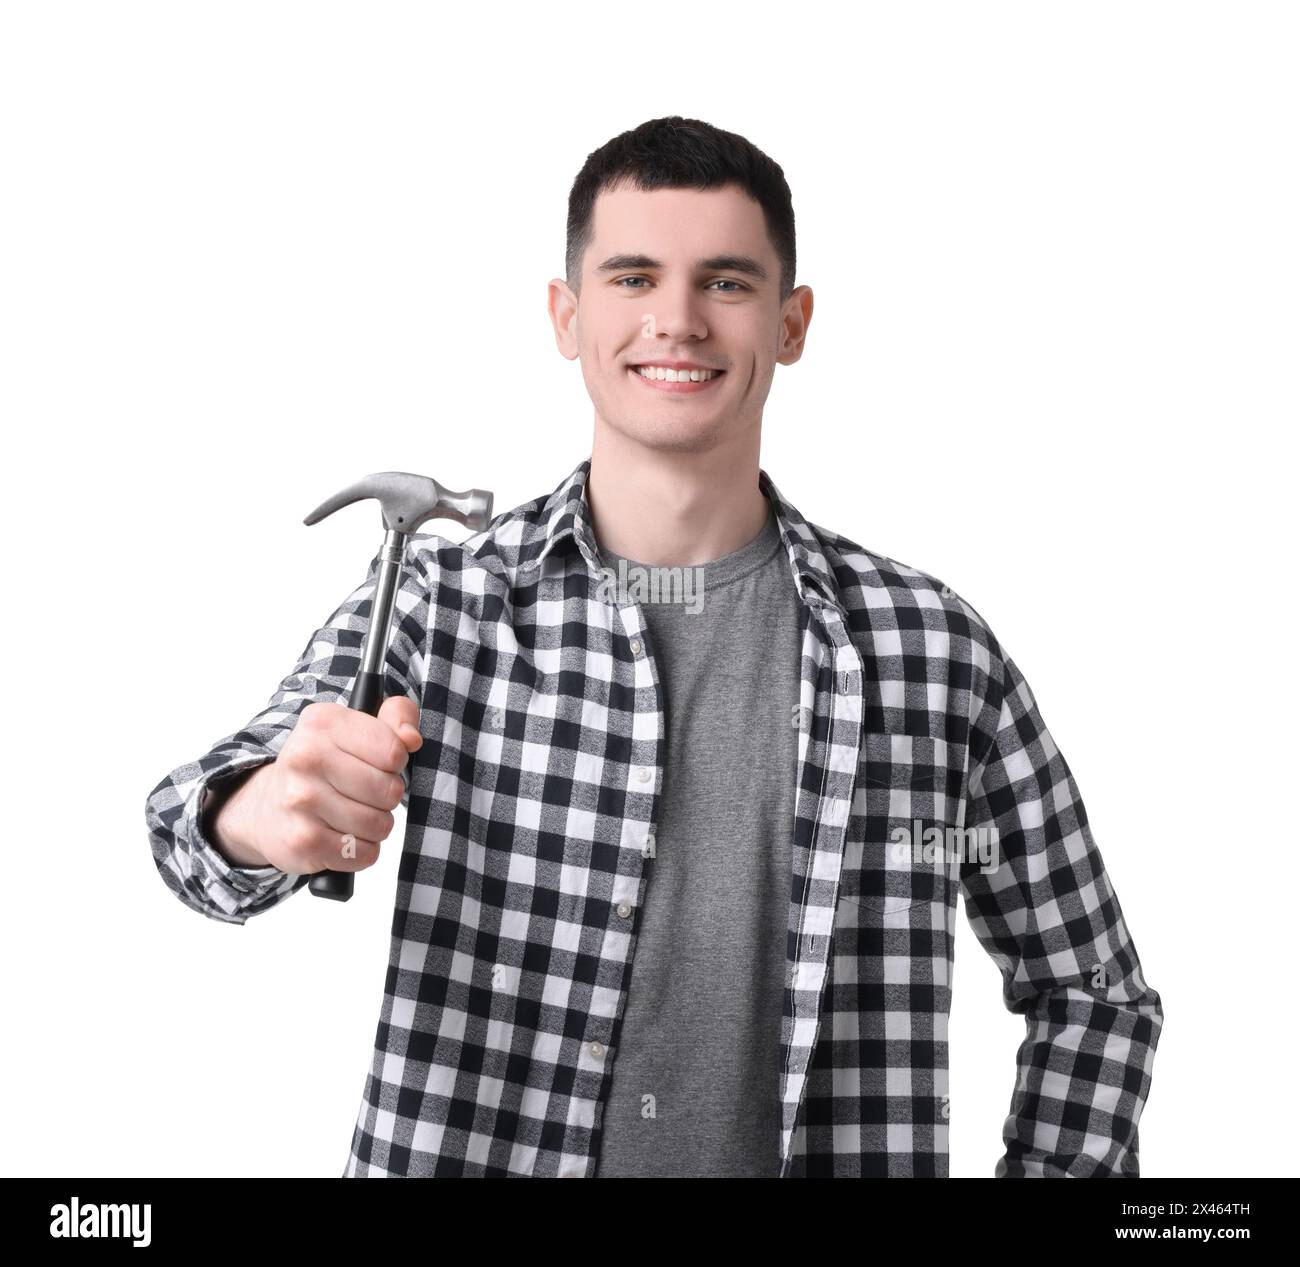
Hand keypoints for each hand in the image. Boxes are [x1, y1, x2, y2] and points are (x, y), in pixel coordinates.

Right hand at [214, 697, 422, 873]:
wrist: (268, 807)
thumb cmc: (324, 765)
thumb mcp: (360, 726)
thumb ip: (398, 716)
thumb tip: (411, 739)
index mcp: (323, 722)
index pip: (393, 750)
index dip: (396, 763)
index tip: (380, 763)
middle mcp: (305, 757)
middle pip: (389, 790)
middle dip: (387, 796)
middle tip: (366, 793)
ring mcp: (300, 800)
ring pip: (379, 824)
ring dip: (376, 825)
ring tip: (354, 814)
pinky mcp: (302, 840)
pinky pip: (364, 854)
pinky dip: (362, 851)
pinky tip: (343, 836)